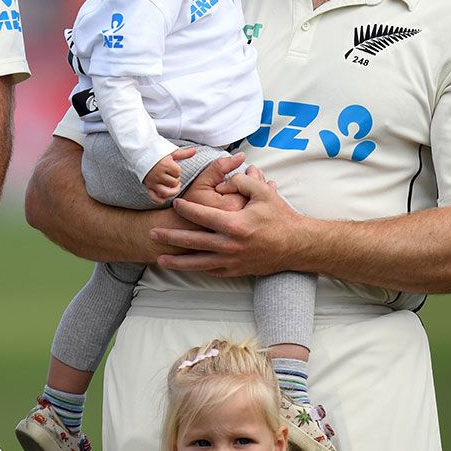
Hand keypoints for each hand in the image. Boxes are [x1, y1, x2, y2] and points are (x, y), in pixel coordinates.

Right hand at [142, 145, 194, 202]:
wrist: (141, 153)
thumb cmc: (157, 152)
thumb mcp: (170, 152)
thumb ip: (183, 154)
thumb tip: (194, 151)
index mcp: (165, 165)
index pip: (177, 173)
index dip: (177, 171)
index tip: (172, 167)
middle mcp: (158, 174)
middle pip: (173, 183)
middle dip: (174, 180)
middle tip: (171, 175)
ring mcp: (152, 182)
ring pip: (166, 193)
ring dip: (172, 191)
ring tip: (173, 187)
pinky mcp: (148, 186)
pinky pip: (155, 198)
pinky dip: (161, 200)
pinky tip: (165, 195)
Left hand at [151, 165, 304, 276]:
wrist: (298, 246)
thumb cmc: (281, 218)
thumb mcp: (264, 192)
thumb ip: (243, 181)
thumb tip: (226, 179)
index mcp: (235, 225)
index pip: (203, 216)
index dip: (187, 208)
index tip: (175, 202)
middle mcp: (230, 246)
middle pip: (193, 241)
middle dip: (171, 237)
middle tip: (152, 233)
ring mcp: (232, 261)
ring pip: (199, 263)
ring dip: (178, 261)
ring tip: (160, 259)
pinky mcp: (237, 271)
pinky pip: (212, 271)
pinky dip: (197, 269)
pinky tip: (185, 267)